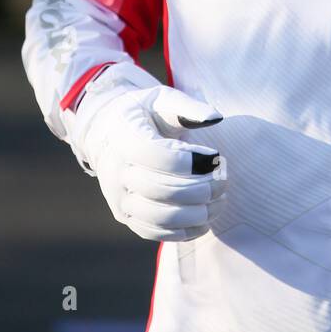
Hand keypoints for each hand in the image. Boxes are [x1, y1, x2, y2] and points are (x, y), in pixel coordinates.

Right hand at [62, 64, 226, 241]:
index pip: (161, 156)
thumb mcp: (161, 98)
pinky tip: (206, 219)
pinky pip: (155, 233)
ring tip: (220, 201)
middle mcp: (117, 172)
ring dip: (197, 214)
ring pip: (160, 217)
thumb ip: (188, 106)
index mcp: (124, 138)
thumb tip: (216, 118)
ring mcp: (119, 198)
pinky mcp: (125, 216)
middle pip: (163, 190)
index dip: (194, 161)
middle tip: (224, 181)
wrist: (107, 132)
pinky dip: (184, 232)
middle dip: (202, 189)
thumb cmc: (143, 113)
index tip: (217, 157)